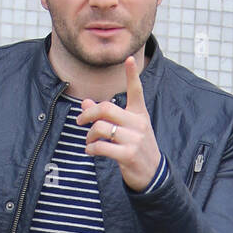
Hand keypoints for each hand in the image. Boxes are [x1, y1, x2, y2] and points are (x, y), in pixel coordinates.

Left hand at [75, 54, 161, 191]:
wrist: (153, 174)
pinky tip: (91, 151)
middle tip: (80, 121)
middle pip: (106, 108)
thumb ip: (106, 116)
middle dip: (88, 114)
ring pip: (100, 128)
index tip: (129, 58)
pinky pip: (102, 147)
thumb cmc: (136, 148)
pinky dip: (91, 148)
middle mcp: (138, 123)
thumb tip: (85, 103)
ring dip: (89, 136)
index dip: (132, 74)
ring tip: (89, 142)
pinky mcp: (129, 155)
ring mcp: (135, 139)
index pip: (136, 91)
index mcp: (139, 114)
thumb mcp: (126, 130)